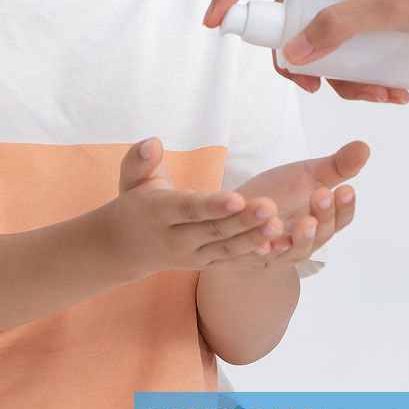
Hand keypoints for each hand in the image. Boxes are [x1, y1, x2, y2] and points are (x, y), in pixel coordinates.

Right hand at [101, 137, 287, 283]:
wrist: (126, 247)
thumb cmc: (135, 204)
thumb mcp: (130, 179)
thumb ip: (139, 160)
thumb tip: (153, 143)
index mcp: (159, 213)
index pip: (188, 209)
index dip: (212, 205)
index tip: (237, 198)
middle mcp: (177, 239)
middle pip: (214, 230)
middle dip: (243, 221)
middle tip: (270, 207)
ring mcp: (194, 256)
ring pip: (227, 250)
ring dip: (255, 239)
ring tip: (279, 225)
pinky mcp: (208, 265)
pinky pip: (234, 263)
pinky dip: (256, 257)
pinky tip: (281, 248)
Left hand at [210, 140, 368, 272]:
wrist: (241, 212)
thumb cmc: (280, 193)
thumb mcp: (308, 175)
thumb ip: (335, 166)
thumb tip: (364, 147)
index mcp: (321, 222)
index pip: (341, 219)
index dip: (344, 206)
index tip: (346, 188)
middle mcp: (305, 242)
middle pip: (320, 235)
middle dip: (323, 216)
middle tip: (322, 195)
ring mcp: (279, 253)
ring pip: (293, 251)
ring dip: (300, 238)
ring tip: (304, 221)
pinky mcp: (252, 256)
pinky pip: (257, 257)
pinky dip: (261, 250)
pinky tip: (261, 244)